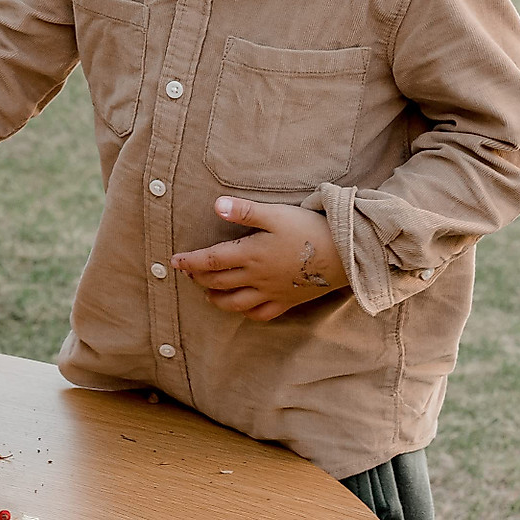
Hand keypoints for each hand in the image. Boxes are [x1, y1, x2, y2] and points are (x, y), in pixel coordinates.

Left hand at [170, 197, 346, 320]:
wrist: (345, 254)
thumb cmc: (308, 229)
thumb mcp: (274, 214)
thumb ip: (244, 211)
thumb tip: (215, 205)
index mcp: (250, 254)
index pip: (211, 261)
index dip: (191, 262)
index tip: (174, 262)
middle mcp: (257, 277)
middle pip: (219, 283)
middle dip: (199, 279)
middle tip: (187, 274)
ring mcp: (273, 292)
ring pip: (236, 303)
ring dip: (217, 299)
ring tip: (207, 294)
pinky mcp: (289, 301)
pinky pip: (262, 314)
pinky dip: (247, 313)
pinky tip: (242, 309)